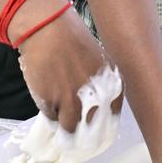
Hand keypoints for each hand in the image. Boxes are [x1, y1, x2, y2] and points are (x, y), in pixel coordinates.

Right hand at [15, 0, 122, 131]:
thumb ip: (100, 83)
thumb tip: (96, 105)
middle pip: (92, 128)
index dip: (103, 125)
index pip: (112, 115)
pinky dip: (50, 113)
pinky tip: (48, 97)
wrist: (48, 30)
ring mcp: (74, 101)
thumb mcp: (97, 60)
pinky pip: (52, 118)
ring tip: (60, 115)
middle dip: (84, 132)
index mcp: (111, 83)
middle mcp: (96, 95)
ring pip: (70, 128)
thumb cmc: (72, 40)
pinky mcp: (53, 103)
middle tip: (76, 129)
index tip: (95, 128)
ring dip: (65, 125)